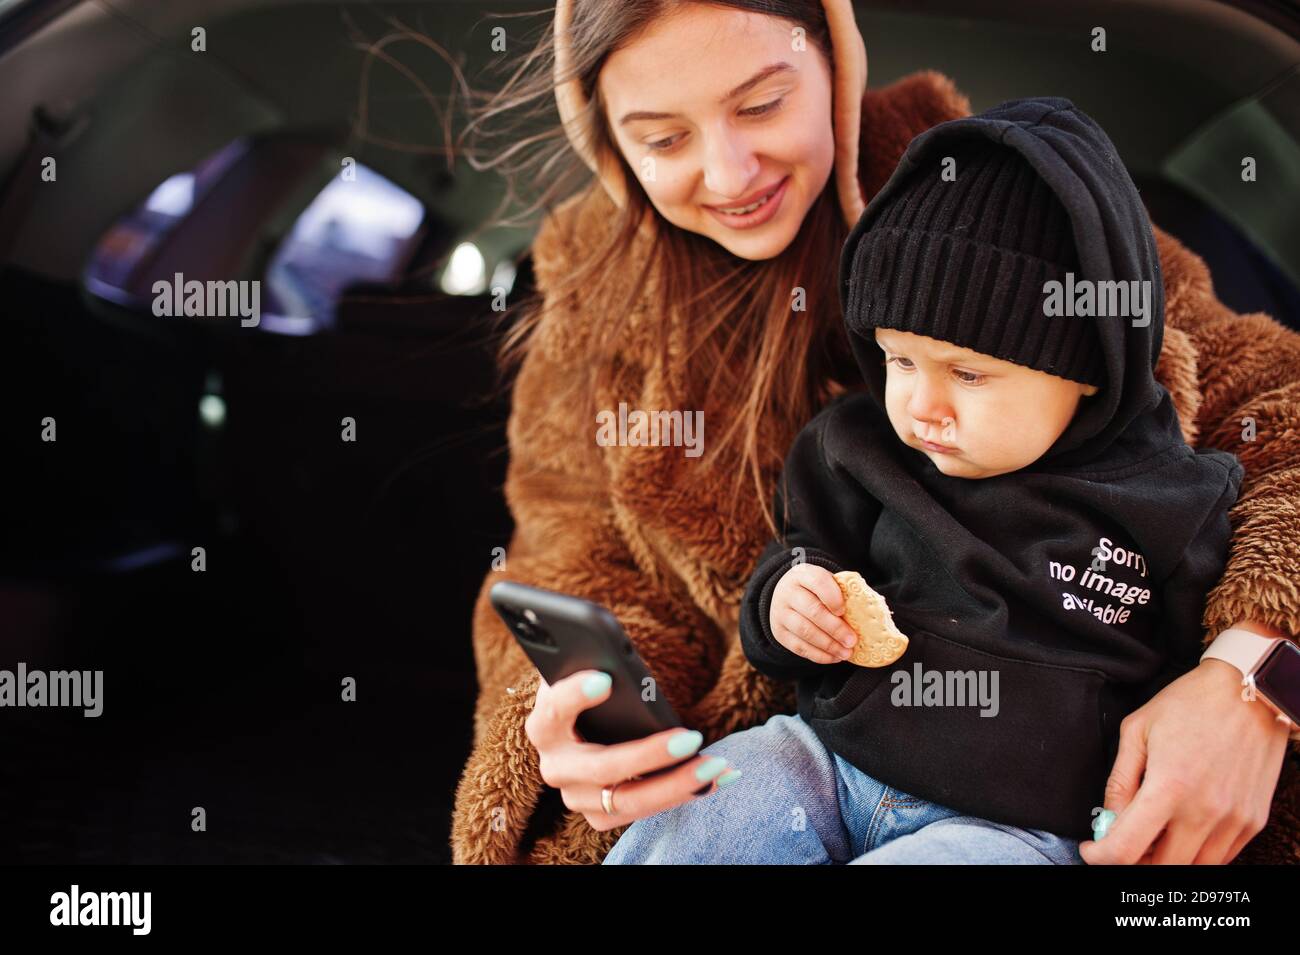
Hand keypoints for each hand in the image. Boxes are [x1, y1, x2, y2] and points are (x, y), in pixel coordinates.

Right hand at [524, 669, 736, 831]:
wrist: (582, 729)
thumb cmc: (592, 690)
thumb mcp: (588, 675)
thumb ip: (597, 666)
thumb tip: (620, 657)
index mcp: (545, 726)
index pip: (554, 711)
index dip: (574, 695)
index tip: (604, 679)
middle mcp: (556, 768)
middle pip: (603, 768)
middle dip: (650, 755)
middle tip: (692, 737)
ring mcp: (578, 797)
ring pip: (630, 801)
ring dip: (678, 784)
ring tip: (716, 764)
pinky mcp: (602, 815)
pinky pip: (648, 811)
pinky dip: (688, 793)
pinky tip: (723, 776)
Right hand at [769, 563, 859, 662]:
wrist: (786, 594)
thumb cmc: (816, 590)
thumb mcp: (826, 582)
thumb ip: (843, 592)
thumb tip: (870, 612)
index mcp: (802, 574)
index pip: (817, 581)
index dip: (832, 596)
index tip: (844, 611)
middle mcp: (787, 592)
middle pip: (812, 611)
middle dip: (835, 628)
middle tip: (853, 640)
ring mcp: (780, 613)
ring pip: (805, 631)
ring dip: (829, 645)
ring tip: (846, 653)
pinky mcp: (779, 632)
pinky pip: (799, 647)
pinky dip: (818, 655)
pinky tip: (834, 657)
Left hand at [1079, 628, 1291, 864]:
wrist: (1249, 691)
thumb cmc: (1189, 703)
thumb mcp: (1137, 730)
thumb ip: (1120, 779)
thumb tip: (1109, 816)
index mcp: (1169, 787)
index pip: (1126, 849)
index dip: (1101, 856)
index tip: (1093, 849)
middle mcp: (1204, 812)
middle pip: (1159, 867)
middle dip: (1132, 860)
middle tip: (1121, 840)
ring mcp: (1233, 820)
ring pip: (1192, 867)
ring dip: (1165, 860)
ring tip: (1151, 834)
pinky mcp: (1253, 821)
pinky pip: (1220, 857)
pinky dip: (1196, 853)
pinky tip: (1181, 830)